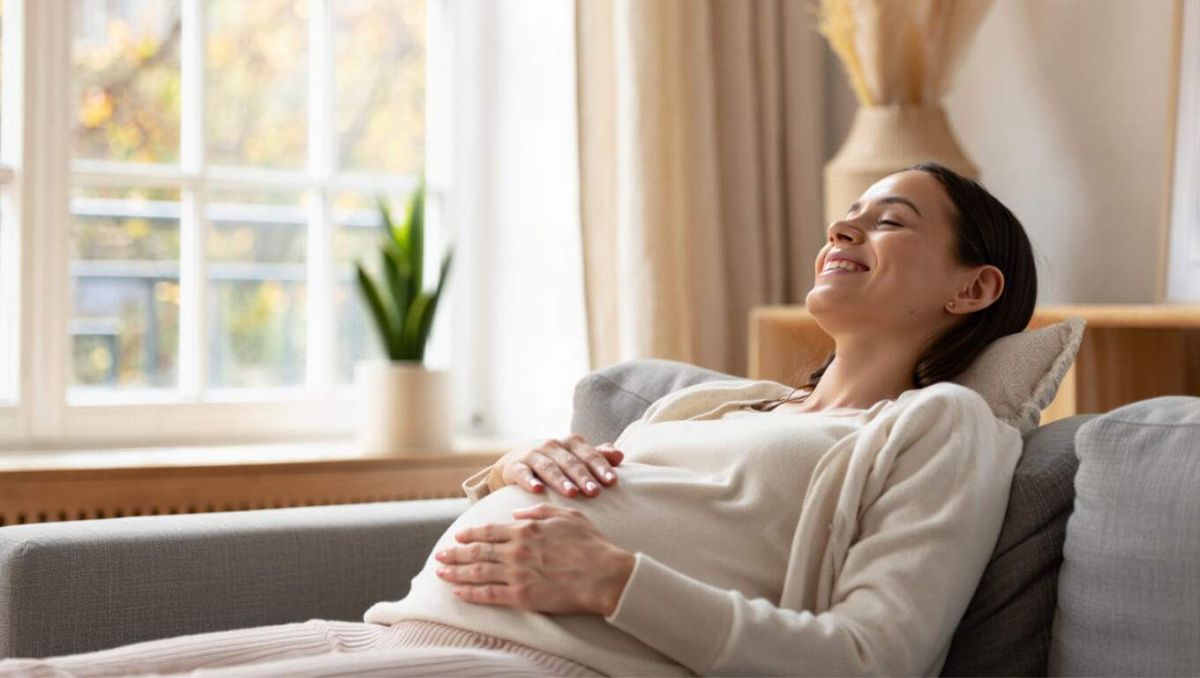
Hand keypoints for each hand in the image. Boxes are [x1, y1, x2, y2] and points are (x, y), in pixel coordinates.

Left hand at [434, 503, 635, 615]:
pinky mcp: (522, 596)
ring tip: (441, 573)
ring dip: (456, 573)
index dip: (471, 534)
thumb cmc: (591, 544)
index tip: (458, 536)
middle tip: (439, 556)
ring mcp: (517, 574)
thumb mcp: (567, 515)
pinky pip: (489, 594)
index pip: (490, 531)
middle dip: (455, 554)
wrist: (604, 575)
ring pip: (478, 572)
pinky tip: (458, 592)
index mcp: (526, 529)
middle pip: (478, 551)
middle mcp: (516, 550)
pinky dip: (471, 593)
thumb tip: (516, 514)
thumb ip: (538, 511)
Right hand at [489, 434, 623, 497]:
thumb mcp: (576, 457)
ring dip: (561, 480)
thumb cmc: (555, 461)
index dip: (600, 466)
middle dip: (583, 476)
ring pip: (548, 467)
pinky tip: (537, 490)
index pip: (588, 453)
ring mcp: (532, 455)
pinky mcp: (514, 466)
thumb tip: (620, 455)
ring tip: (572, 493)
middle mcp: (552, 445)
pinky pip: (522, 473)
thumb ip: (597, 456)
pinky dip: (529, 480)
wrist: (516, 461)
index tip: (612, 481)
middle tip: (595, 492)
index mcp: (570, 443)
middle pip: (570, 461)